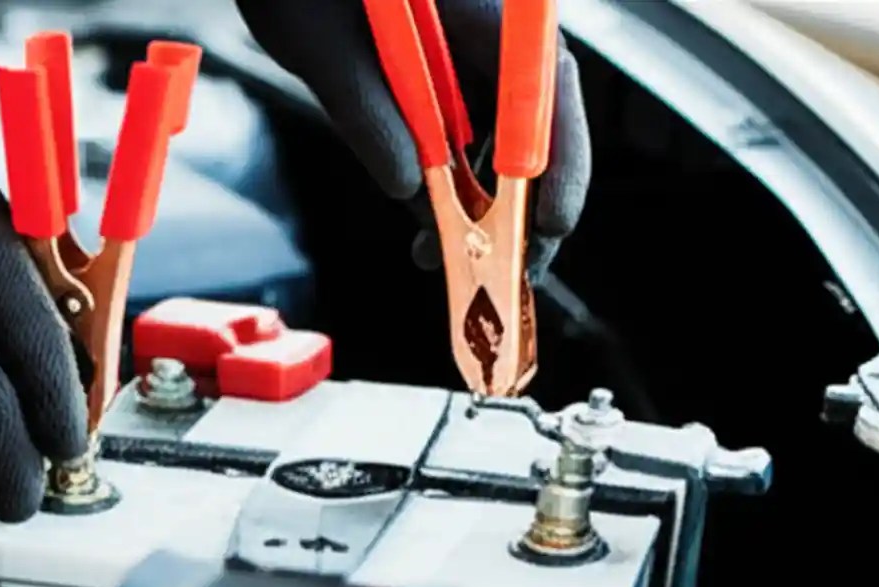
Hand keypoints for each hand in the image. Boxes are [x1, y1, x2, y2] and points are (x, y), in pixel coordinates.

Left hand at [236, 0, 590, 279]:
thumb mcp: (320, 47)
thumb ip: (368, 116)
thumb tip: (411, 192)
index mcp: (476, 7)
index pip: (545, 83)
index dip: (559, 160)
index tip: (548, 224)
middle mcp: (481, 27)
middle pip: (537, 118)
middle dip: (526, 200)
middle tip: (506, 268)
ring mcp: (460, 48)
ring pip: (501, 134)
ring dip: (484, 201)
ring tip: (445, 255)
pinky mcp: (436, 70)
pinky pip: (463, 130)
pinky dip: (452, 182)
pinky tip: (429, 222)